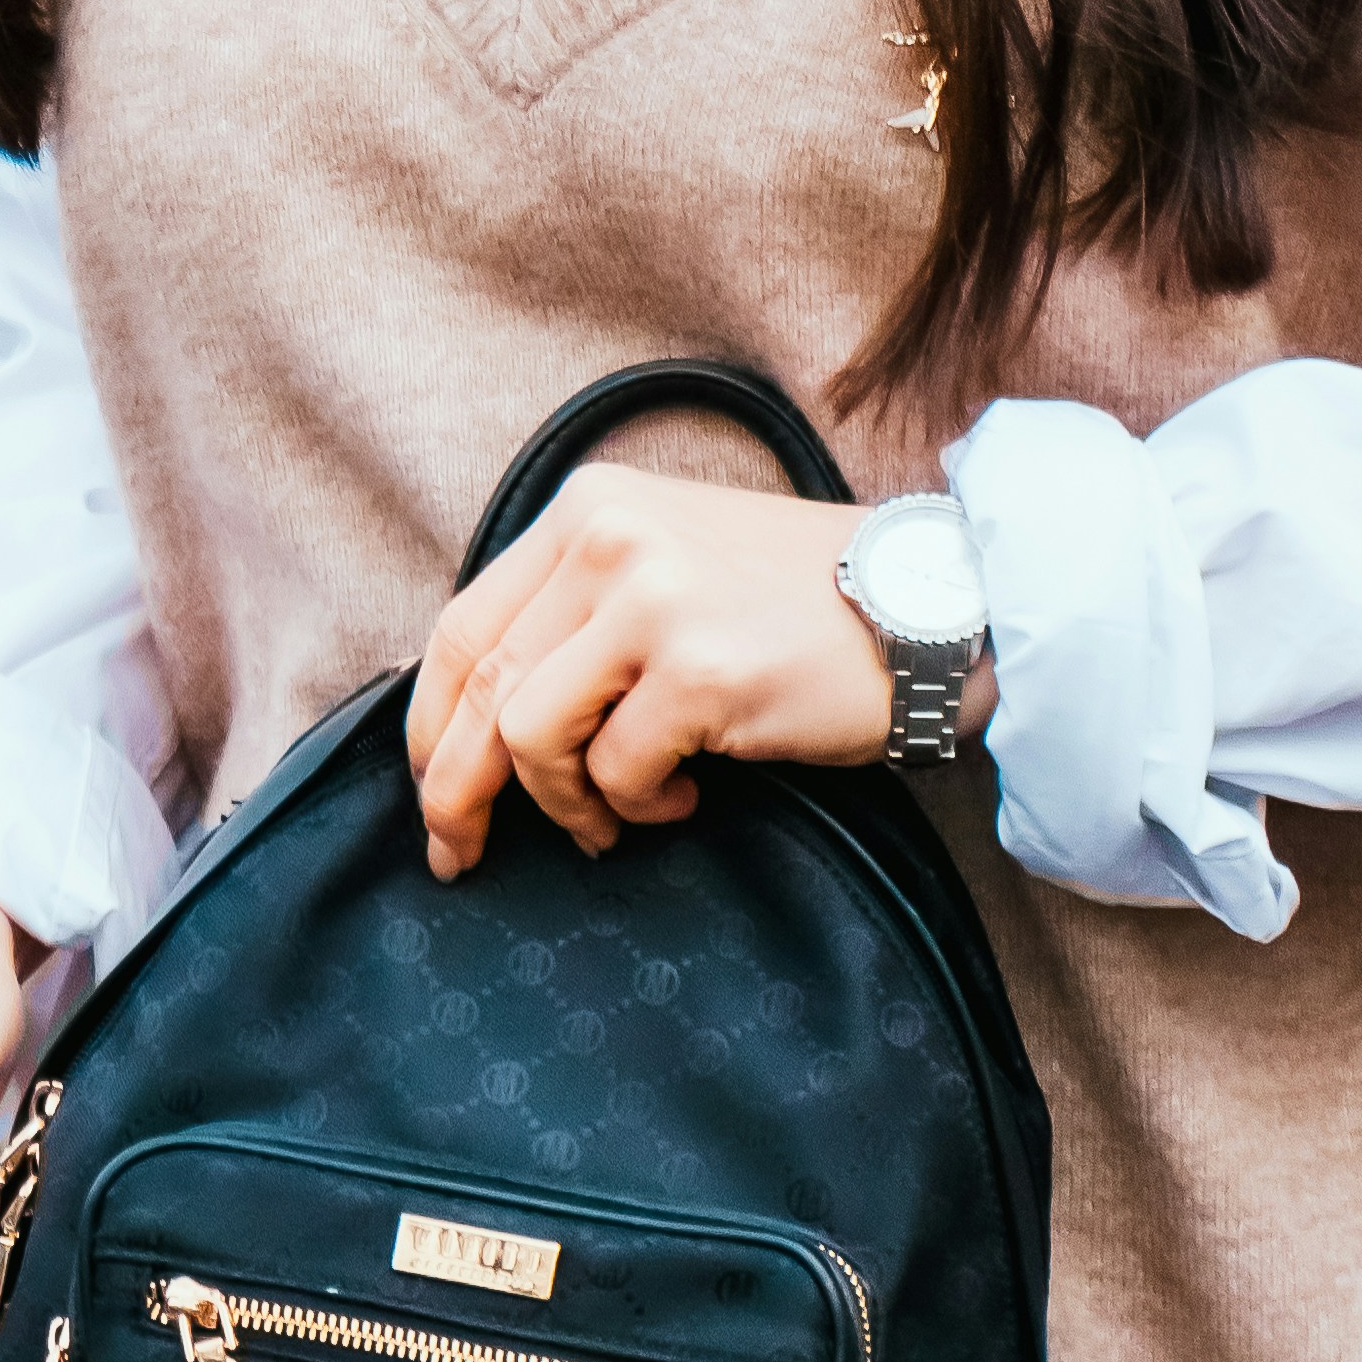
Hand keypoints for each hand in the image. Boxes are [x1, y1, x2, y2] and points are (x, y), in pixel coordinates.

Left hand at [405, 474, 986, 878]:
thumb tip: (480, 719)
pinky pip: (614, 772)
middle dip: (456, 788)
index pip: (464, 625)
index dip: (430, 723)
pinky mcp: (699, 671)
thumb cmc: (799, 601)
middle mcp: (609, 539)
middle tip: (458, 853)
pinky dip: (635, 805)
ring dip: (564, 802)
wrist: (931, 601)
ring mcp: (653, 601)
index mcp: (590, 508)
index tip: (433, 785)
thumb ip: (580, 612)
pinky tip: (682, 796)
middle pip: (479, 686)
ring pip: (529, 734)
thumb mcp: (670, 563)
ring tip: (618, 815)